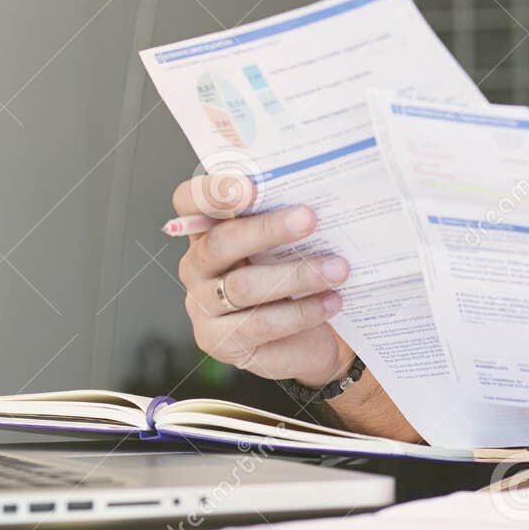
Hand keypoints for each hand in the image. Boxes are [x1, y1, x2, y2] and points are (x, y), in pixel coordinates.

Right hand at [172, 174, 352, 387]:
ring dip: (296, 275)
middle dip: (267, 229)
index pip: (190, 200)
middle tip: (309, 218)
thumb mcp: (289, 244)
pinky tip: (331, 301)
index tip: (250, 187)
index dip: (213, 192)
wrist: (307, 340)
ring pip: (242, 286)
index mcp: (207, 230)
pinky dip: (301, 312)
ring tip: (338, 269)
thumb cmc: (295, 279)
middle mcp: (197, 266)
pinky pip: (260, 324)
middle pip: (219, 242)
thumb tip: (314, 194)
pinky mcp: (219, 341)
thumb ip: (285, 218)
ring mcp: (202, 306)